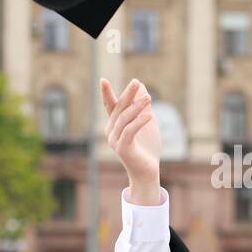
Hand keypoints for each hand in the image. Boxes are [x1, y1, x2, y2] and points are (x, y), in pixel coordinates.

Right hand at [101, 77, 160, 203]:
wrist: (147, 171)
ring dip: (137, 107)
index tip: (103, 80)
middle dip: (127, 95)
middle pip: (118, 109)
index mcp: (114, 124)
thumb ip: (143, 106)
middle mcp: (111, 131)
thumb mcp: (147, 122)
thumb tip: (142, 86)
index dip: (106, 93)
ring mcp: (115, 140)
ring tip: (149, 98)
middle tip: (136, 82)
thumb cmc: (147, 148)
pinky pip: (129, 131)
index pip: (110, 106)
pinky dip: (139, 122)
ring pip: (124, 119)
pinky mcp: (122, 149)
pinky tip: (149, 115)